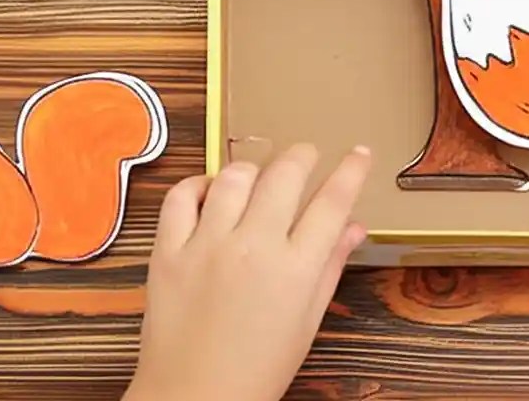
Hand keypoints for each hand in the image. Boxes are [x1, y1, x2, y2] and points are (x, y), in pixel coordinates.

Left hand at [125, 144, 370, 400]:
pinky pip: (182, 197)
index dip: (352, 169)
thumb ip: (330, 266)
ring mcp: (208, 246)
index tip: (359, 152)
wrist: (194, 398)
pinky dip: (199, 185)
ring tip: (259, 178)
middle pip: (286, 174)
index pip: (333, 201)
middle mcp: (254, 248)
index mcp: (296, 269)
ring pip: (235, 176)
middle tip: (307, 155)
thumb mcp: (307, 320)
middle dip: (303, 155)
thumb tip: (355, 227)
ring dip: (253, 169)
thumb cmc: (257, 368)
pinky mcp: (168, 252)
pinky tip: (211, 193)